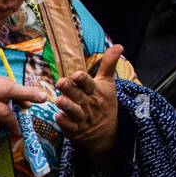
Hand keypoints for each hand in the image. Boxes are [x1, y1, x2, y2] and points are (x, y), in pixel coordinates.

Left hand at [55, 43, 122, 160]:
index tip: (76, 75)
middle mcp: (89, 104)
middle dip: (70, 90)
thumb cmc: (104, 102)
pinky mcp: (75, 130)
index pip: (89, 84)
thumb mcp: (107, 84)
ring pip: (74, 111)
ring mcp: (82, 118)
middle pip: (79, 96)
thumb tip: (118, 45)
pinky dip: (64, 123)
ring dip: (66, 106)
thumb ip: (108, 65)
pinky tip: (57, 117)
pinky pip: (69, 127)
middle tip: (61, 83)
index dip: (82, 80)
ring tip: (58, 100)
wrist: (109, 131)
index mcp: (95, 92)